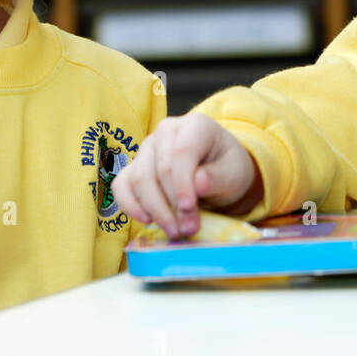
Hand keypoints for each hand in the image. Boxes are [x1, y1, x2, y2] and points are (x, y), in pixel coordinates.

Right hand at [112, 114, 261, 238]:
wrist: (218, 170)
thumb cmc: (227, 167)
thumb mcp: (235, 172)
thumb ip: (218, 177)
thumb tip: (198, 183)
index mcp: (195, 125)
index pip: (182, 152)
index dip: (182, 183)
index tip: (188, 208)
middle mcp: (166, 131)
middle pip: (158, 168)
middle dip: (171, 203)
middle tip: (187, 229)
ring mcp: (146, 148)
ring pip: (138, 178)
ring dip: (154, 209)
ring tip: (174, 230)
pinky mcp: (134, 167)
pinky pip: (122, 185)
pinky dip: (130, 205)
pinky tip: (146, 220)